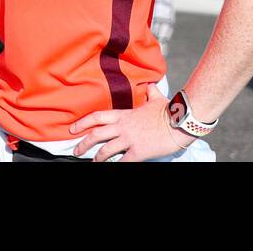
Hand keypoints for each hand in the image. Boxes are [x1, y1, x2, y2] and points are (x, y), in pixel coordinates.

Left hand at [70, 87, 196, 161]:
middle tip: (75, 150)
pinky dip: (115, 166)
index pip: (98, 117)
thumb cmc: (168, 110)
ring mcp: (130, 139)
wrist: (179, 121)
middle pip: (96, 134)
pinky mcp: (139, 151)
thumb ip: (150, 92)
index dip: (83, 122)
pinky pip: (123, 162)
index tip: (73, 128)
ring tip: (93, 163)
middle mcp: (123, 127)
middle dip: (83, 143)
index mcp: (124, 114)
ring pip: (106, 150)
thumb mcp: (156, 99)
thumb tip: (150, 85)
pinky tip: (111, 168)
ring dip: (97, 158)